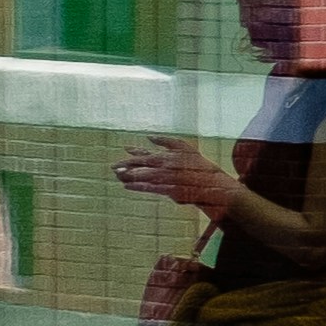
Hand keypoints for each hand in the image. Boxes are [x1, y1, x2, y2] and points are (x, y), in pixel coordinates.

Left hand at [117, 136, 237, 215]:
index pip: (148, 152)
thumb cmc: (199, 166)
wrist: (213, 185)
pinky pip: (150, 188)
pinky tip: (126, 186)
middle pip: (142, 164)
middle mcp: (166, 164)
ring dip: (129, 175)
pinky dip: (137, 186)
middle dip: (127, 165)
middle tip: (113, 166)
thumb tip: (149, 136)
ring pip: (143, 175)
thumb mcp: (184, 147)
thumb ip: (166, 140)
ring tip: (117, 175)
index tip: (124, 149)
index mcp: (168, 154)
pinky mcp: (169, 189)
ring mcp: (167, 177)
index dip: (135, 152)